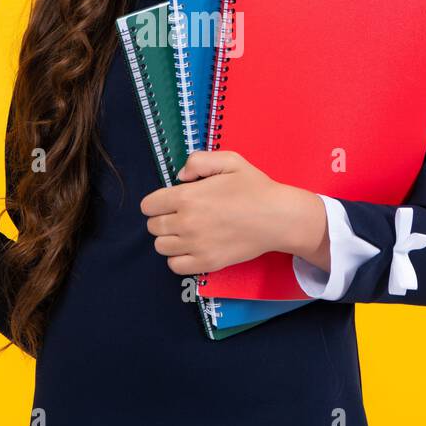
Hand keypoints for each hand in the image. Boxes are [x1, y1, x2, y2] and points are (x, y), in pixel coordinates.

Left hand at [138, 150, 327, 275]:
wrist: (278, 218)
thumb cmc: (255, 188)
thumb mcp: (229, 160)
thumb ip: (198, 161)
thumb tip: (180, 177)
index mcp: (187, 197)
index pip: (148, 206)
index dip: (157, 201)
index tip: (170, 201)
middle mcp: (186, 223)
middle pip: (153, 226)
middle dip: (162, 218)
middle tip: (181, 214)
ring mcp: (196, 246)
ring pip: (160, 247)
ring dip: (169, 238)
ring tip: (186, 231)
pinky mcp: (207, 263)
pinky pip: (175, 266)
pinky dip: (178, 258)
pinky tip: (191, 248)